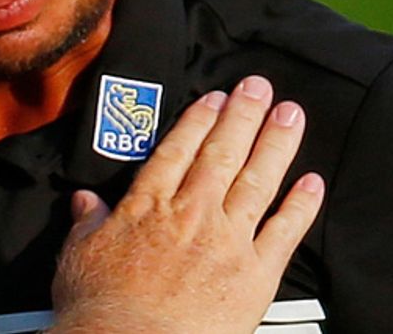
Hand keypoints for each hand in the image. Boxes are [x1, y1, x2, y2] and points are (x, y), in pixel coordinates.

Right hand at [50, 76, 324, 333]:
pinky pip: (284, 232)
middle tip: (259, 86)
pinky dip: (301, 206)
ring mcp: (227, 241)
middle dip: (243, 115)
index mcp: (148, 205)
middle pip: (223, 153)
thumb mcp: (79, 254)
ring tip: (291, 114)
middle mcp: (192, 214)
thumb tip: (84, 201)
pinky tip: (313, 182)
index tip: (216, 98)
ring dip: (276, 144)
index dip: (199, 120)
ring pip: (258, 181)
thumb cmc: (100, 307)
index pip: (178, 150)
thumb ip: (88, 222)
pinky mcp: (255, 274)